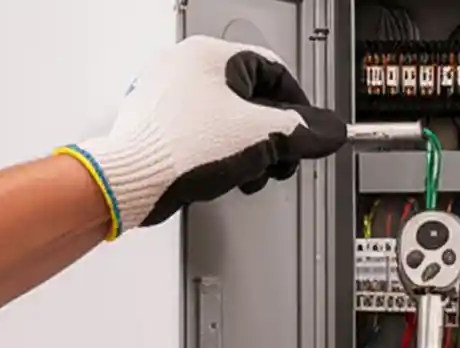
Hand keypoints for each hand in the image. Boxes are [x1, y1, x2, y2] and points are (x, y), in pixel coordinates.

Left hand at [58, 36, 345, 239]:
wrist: (130, 180)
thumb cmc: (181, 149)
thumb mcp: (262, 137)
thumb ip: (304, 132)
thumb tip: (329, 131)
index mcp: (211, 55)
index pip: (276, 72)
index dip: (300, 107)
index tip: (307, 133)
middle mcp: (186, 66)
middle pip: (253, 98)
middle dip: (273, 137)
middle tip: (279, 160)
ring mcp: (168, 94)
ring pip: (229, 119)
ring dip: (249, 150)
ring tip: (248, 173)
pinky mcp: (157, 122)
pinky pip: (204, 133)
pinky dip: (221, 153)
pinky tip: (223, 175)